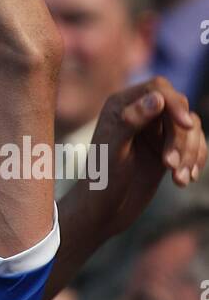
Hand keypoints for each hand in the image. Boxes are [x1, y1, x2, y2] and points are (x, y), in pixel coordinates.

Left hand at [91, 77, 206, 240]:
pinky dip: (196, 160)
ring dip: (190, 153)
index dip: (175, 103)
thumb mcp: (114, 150)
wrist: (103, 211)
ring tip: (179, 180)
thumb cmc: (102, 180)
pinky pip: (194, 144)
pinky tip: (186, 179)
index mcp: (121, 105)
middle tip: (169, 166)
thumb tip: (157, 98)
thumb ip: (132, 121)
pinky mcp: (167, 150)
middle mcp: (139, 113)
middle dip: (181, 137)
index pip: (158, 88)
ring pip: (190, 128)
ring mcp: (155, 132)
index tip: (185, 126)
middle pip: (178, 109)